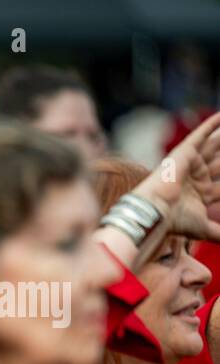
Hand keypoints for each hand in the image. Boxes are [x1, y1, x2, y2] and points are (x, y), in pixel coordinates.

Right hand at [134, 111, 219, 242]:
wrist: (154, 211)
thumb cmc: (174, 222)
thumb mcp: (204, 229)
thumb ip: (219, 234)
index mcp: (201, 194)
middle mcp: (196, 177)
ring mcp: (190, 164)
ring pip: (214, 147)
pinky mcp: (184, 153)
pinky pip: (200, 135)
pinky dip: (211, 124)